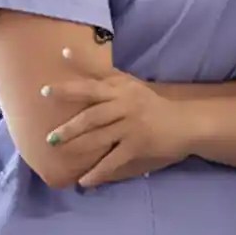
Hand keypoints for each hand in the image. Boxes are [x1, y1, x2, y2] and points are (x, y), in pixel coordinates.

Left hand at [41, 48, 190, 186]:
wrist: (186, 123)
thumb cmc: (152, 104)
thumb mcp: (131, 85)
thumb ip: (104, 74)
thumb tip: (68, 52)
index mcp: (122, 89)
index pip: (94, 81)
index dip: (74, 79)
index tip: (49, 81)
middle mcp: (126, 105)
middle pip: (93, 113)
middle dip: (70, 124)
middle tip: (49, 134)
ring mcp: (132, 126)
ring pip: (99, 136)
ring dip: (77, 145)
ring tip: (57, 151)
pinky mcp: (139, 145)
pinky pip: (113, 160)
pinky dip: (98, 172)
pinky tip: (84, 181)